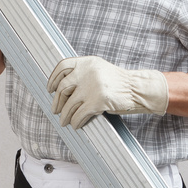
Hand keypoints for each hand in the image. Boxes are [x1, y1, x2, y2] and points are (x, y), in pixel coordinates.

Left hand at [46, 56, 167, 128]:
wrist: (138, 89)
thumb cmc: (118, 82)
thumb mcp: (99, 70)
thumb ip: (83, 73)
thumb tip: (61, 88)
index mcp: (88, 62)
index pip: (62, 66)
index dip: (53, 79)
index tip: (50, 89)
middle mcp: (88, 72)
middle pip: (63, 87)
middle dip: (57, 101)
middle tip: (55, 110)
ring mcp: (93, 87)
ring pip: (69, 104)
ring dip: (65, 115)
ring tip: (64, 121)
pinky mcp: (98, 101)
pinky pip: (79, 115)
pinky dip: (75, 122)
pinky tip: (76, 124)